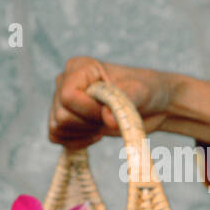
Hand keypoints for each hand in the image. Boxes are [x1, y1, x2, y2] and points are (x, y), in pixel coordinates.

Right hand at [48, 57, 177, 149]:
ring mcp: (62, 101)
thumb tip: (107, 119)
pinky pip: (57, 137)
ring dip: (85, 132)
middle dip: (89, 123)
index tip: (111, 110)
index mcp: (80, 67)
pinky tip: (97, 135)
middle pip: (62, 115)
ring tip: (105, 124)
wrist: (152, 105)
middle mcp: (65, 82)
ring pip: (57, 127)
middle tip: (111, 118)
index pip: (68, 96)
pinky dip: (77, 142)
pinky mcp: (66, 118)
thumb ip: (122, 103)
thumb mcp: (139, 92)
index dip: (89, 110)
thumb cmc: (145, 91)